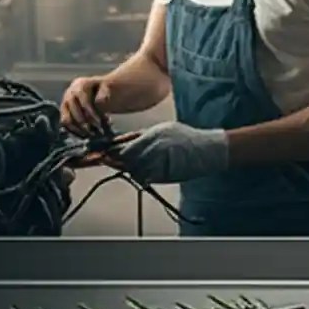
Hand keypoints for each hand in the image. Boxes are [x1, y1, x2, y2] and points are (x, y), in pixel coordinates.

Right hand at [60, 76, 111, 137]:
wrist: (96, 90)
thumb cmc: (103, 90)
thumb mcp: (107, 88)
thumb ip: (104, 94)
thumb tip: (99, 101)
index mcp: (81, 85)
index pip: (84, 101)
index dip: (92, 114)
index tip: (100, 123)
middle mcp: (70, 93)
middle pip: (74, 111)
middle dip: (85, 123)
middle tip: (95, 132)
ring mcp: (64, 103)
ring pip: (67, 119)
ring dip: (78, 129)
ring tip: (90, 134)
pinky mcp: (63, 112)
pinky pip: (65, 124)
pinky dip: (74, 131)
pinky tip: (85, 135)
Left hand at [110, 122, 227, 183]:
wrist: (208, 151)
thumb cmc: (186, 138)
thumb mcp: (162, 129)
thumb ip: (140, 136)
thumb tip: (121, 141)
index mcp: (152, 136)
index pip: (123, 148)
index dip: (110, 153)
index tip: (99, 155)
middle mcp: (153, 150)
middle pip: (126, 161)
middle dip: (117, 162)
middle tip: (109, 161)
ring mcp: (159, 164)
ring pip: (134, 171)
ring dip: (131, 169)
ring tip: (139, 165)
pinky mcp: (164, 176)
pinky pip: (146, 178)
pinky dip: (142, 176)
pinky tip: (147, 171)